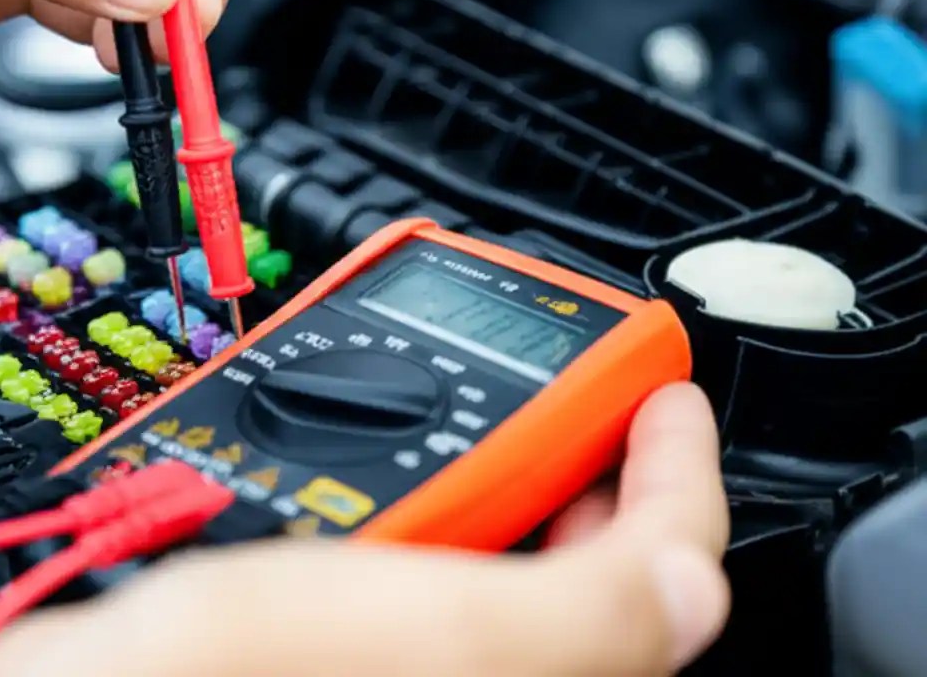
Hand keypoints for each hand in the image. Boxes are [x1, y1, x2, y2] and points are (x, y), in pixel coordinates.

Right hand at [0, 383, 731, 676]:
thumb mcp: (450, 637)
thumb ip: (601, 609)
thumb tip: (696, 580)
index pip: (663, 582)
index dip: (677, 474)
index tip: (661, 391)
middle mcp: (472, 671)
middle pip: (586, 571)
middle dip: (592, 466)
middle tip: (587, 391)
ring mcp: (406, 657)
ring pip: (501, 558)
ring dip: (509, 469)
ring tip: (499, 403)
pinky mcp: (343, 636)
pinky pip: (421, 557)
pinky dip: (428, 492)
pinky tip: (397, 454)